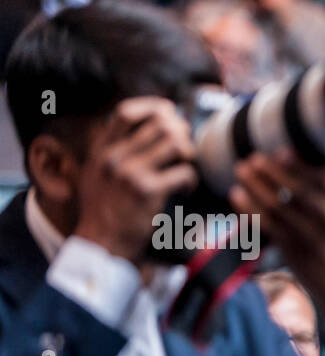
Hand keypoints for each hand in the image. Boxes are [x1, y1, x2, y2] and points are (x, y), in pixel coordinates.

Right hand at [72, 96, 197, 267]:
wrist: (100, 242)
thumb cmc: (103, 211)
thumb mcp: (96, 174)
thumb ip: (112, 152)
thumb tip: (141, 131)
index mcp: (102, 149)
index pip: (127, 112)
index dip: (154, 108)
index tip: (169, 115)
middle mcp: (114, 156)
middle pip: (159, 123)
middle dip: (181, 132)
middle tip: (185, 150)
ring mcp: (130, 172)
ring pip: (175, 142)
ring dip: (189, 154)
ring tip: (185, 168)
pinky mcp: (147, 191)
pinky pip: (184, 172)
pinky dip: (191, 180)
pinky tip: (186, 189)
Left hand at [229, 152, 324, 324]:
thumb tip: (297, 156)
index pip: (319, 176)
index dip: (297, 163)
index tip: (280, 152)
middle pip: (295, 188)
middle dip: (272, 171)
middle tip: (254, 158)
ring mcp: (309, 233)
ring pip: (277, 204)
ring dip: (255, 185)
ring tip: (241, 170)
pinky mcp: (292, 248)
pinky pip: (266, 224)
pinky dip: (249, 208)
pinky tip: (237, 195)